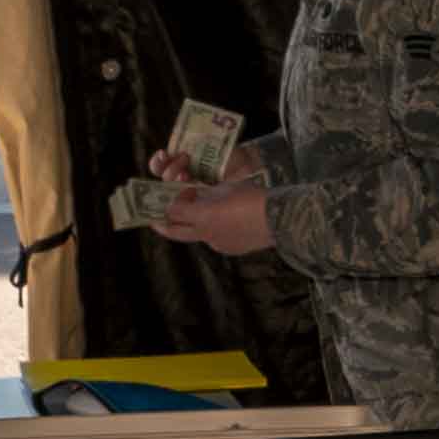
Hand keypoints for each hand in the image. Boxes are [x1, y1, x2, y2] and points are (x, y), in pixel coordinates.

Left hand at [150, 170, 273, 256]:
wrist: (282, 219)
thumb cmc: (254, 199)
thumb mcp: (226, 190)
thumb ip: (206, 194)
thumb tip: (195, 197)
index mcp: (203, 218)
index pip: (174, 214)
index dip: (171, 205)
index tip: (172, 198)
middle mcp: (208, 235)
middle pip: (177, 232)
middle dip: (164, 226)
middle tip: (156, 220)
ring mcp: (221, 244)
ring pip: (200, 233)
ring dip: (196, 224)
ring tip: (203, 211)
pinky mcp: (234, 248)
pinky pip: (218, 237)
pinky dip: (216, 229)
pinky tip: (228, 220)